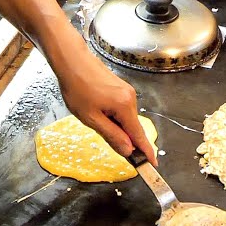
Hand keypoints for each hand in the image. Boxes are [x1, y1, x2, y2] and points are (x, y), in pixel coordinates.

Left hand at [57, 50, 157, 164]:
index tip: (153, 165)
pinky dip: (115, 118)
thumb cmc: (77, 88)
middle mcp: (131, 98)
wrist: (72, 60)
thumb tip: (129, 150)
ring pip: (126, 118)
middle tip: (114, 149)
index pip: (139, 135)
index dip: (146, 152)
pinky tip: (99, 114)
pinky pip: (122, 109)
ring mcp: (127, 92)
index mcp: (125, 107)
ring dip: (117, 127)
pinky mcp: (120, 88)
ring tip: (95, 121)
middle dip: (127, 141)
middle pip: (133, 127)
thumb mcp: (91, 118)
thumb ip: (112, 135)